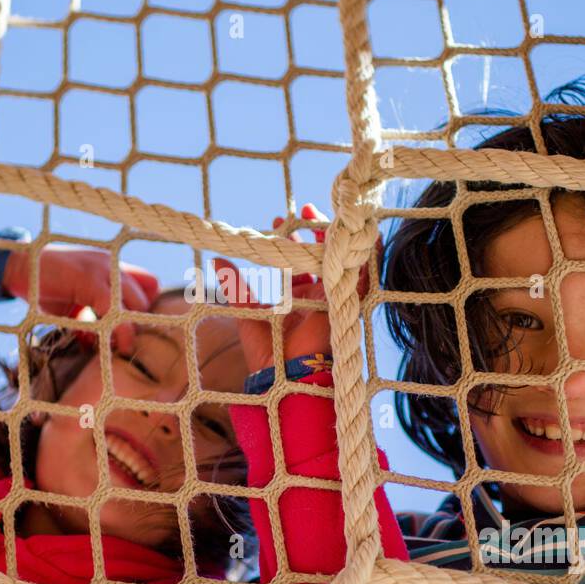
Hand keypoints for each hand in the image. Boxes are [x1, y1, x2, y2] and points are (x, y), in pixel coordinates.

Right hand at [4, 243, 160, 352]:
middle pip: (145, 298)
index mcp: (112, 266)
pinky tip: (102, 343)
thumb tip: (105, 342)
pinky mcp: (90, 279)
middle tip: (122, 345)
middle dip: (136, 325)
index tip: (130, 331)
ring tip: (120, 349)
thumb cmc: (45, 287)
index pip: (149, 285)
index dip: (142, 311)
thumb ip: (94, 314)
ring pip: (135, 305)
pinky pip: (112, 309)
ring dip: (128, 331)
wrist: (17, 268)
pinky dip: (114, 330)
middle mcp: (113, 264)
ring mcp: (104, 269)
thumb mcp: (77, 300)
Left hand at [216, 203, 375, 373]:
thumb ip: (235, 286)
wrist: (285, 375)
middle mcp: (320, 294)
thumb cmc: (267, 351)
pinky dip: (368, 254)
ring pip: (341, 258)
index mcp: (300, 296)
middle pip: (322, 254)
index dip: (290, 237)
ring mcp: (335, 296)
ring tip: (325, 214)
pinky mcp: (348, 302)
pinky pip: (365, 275)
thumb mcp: (248, 311)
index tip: (277, 220)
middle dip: (314, 229)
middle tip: (303, 208)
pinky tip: (367, 234)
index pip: (299, 259)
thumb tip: (216, 260)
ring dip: (336, 235)